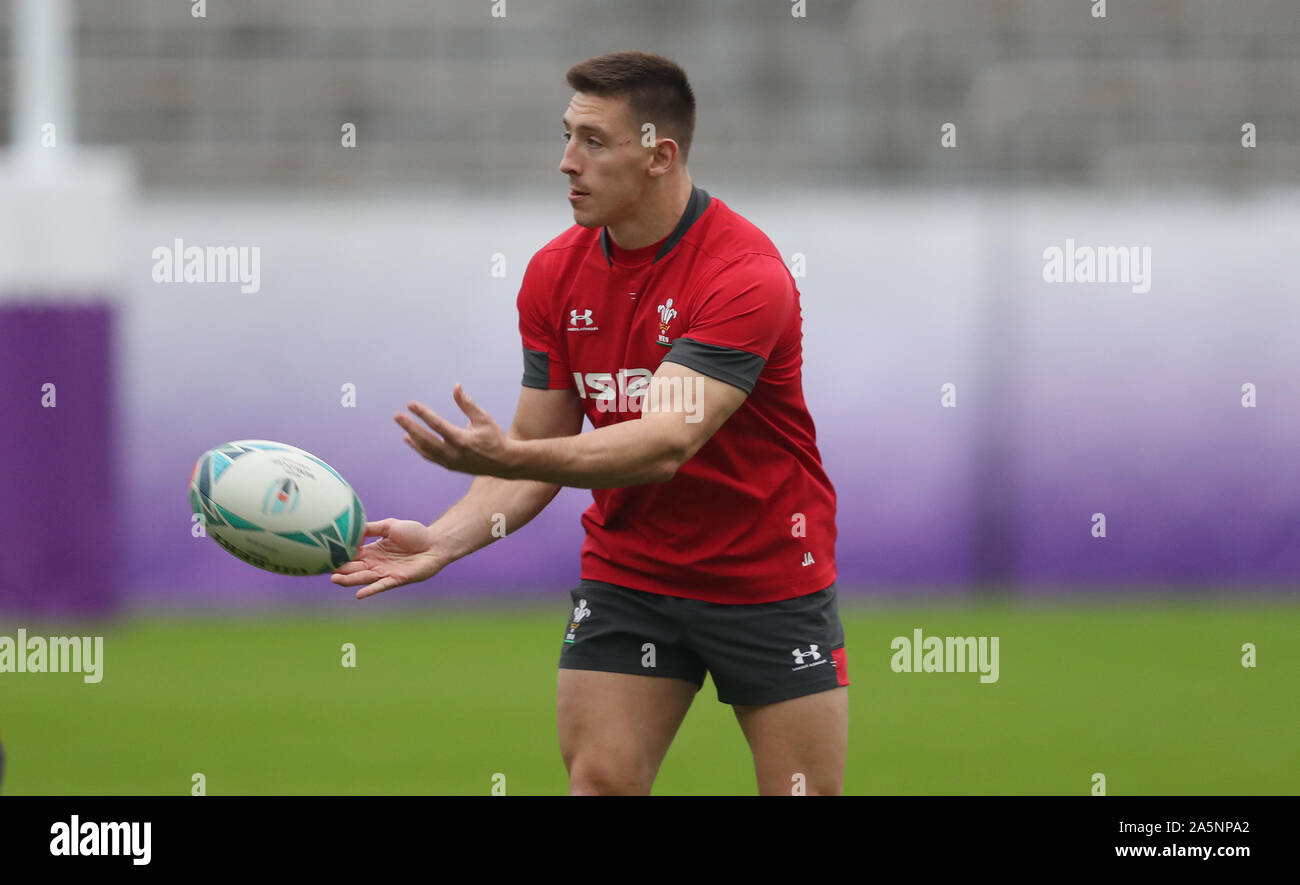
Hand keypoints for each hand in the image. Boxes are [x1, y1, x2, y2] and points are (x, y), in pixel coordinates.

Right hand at [329, 518, 444, 598]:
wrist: (435, 542)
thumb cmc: (415, 533)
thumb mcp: (390, 526)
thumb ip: (372, 528)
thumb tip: (352, 527)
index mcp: (372, 551)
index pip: (352, 555)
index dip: (339, 556)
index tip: (323, 555)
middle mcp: (376, 563)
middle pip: (354, 568)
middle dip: (340, 569)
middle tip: (324, 570)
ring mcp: (385, 573)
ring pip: (363, 578)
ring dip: (350, 580)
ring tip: (335, 579)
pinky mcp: (396, 579)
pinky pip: (381, 586)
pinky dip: (370, 590)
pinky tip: (359, 594)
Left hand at [396, 384, 518, 477]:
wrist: (504, 463)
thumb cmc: (494, 437)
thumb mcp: (483, 418)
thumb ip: (467, 404)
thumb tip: (456, 387)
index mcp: (462, 440)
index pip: (437, 424)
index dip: (423, 414)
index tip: (411, 404)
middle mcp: (454, 453)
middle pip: (426, 439)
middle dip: (410, 427)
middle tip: (397, 416)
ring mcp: (451, 462)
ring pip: (426, 449)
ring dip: (413, 437)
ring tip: (403, 427)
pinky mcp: (450, 466)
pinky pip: (430, 457)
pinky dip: (419, 448)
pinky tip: (410, 440)